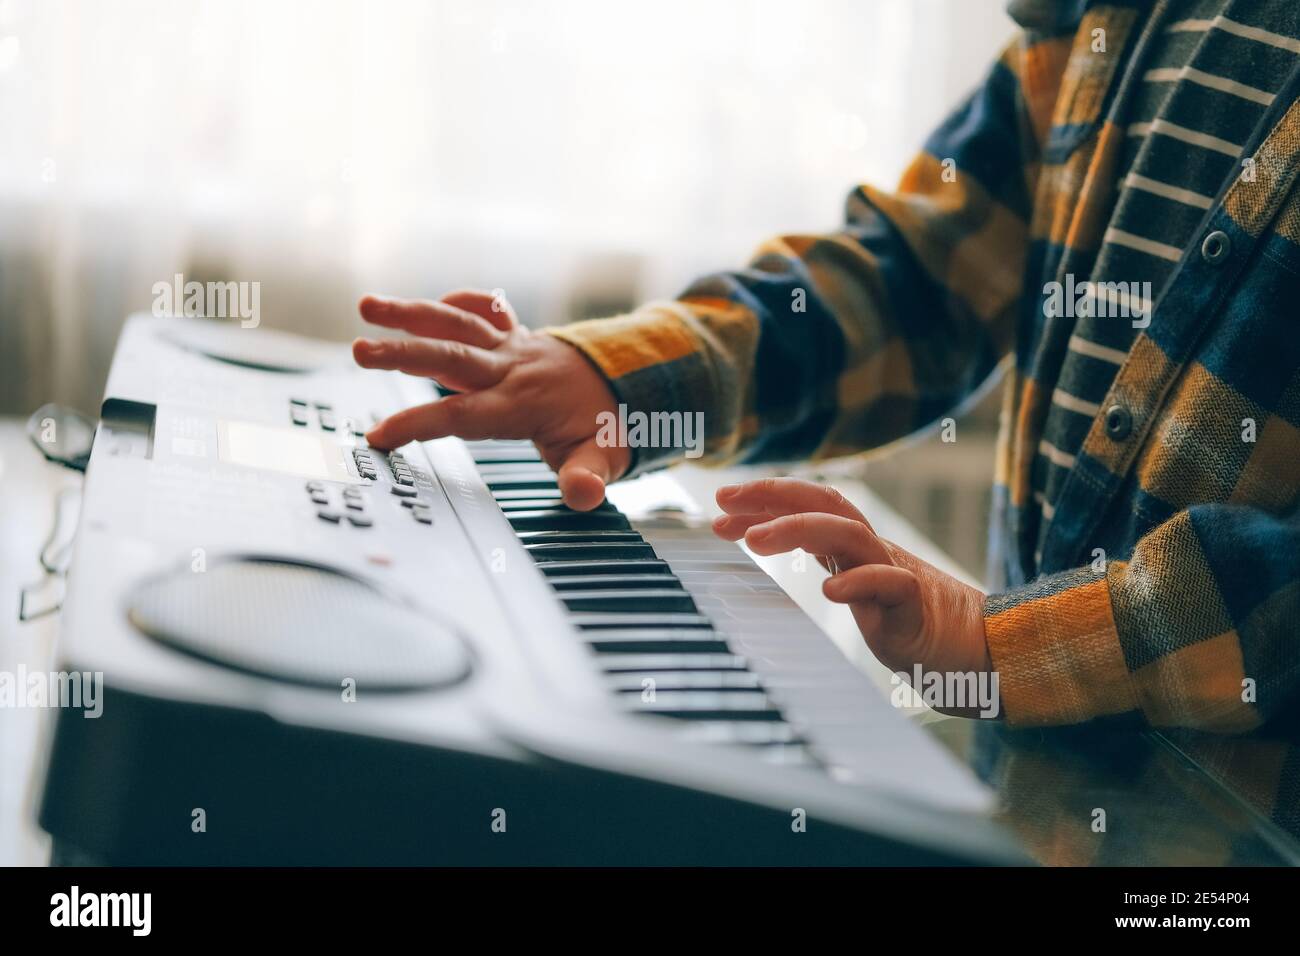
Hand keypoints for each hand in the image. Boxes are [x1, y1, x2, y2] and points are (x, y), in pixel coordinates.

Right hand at [352, 291, 628, 510]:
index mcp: (522, 404)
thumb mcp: (605, 458)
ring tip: (368, 305)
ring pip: (457, 324)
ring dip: (413, 313)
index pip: (461, 414)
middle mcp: (512, 369)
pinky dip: (461, 302)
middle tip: (358, 350)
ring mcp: (513, 347)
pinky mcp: (515, 335)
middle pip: (449, 358)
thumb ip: (589, 476)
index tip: (380, 436)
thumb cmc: (609, 426)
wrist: (632, 383)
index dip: (418, 423)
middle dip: (403, 353)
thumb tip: (584, 493)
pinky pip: (486, 310)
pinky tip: (430, 304)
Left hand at [712, 478, 990, 712]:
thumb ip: (824, 561)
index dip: (765, 501)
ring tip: (756, 540)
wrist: (978, 649)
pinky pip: (891, 586)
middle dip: (772, 497)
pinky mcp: (916, 609)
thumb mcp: (857, 585)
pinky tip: (829, 590)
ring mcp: (895, 575)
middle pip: (825, 505)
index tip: (720, 506)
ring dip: (799, 530)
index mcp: (856, 546)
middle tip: (724, 500)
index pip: (808, 507)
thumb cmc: (911, 618)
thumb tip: (769, 543)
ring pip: (850, 535)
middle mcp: (873, 551)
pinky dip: (860, 583)